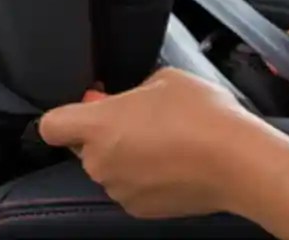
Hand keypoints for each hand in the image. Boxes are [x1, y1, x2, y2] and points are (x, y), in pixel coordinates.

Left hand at [38, 67, 260, 218]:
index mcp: (98, 126)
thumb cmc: (203, 114)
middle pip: (85, 148)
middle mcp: (100, 162)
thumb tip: (127, 103)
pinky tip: (176, 164)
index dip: (65, 117)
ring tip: (168, 143)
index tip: (88, 109)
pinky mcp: (140, 210)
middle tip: (144, 120)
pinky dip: (147, 179)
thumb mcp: (167, 79)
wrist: (237, 161)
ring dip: (129, 157)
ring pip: (111, 168)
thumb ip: (136, 90)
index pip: (51, 126)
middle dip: (107, 135)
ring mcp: (119, 190)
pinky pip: (133, 188)